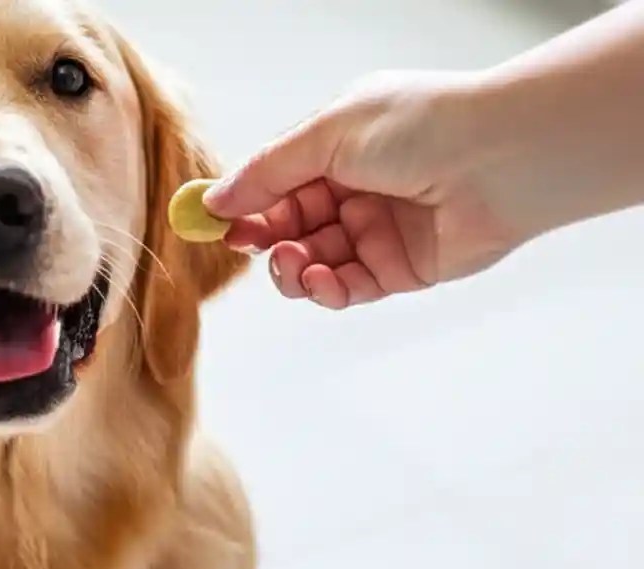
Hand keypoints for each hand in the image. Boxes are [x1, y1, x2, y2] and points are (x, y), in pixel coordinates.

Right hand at [204, 71, 522, 309]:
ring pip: (314, 262)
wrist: (503, 157)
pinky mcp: (402, 269)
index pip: (278, 183)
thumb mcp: (328, 134)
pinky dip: (325, 289)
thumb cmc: (424, 126)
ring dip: (293, 268)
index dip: (246, 205)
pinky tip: (317, 279)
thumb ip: (269, 171)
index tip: (216, 224)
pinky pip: (348, 288)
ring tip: (293, 263)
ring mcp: (378, 231)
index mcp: (340, 147)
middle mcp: (358, 189)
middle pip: (291, 227)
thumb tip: (217, 198)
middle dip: (265, 240)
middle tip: (247, 247)